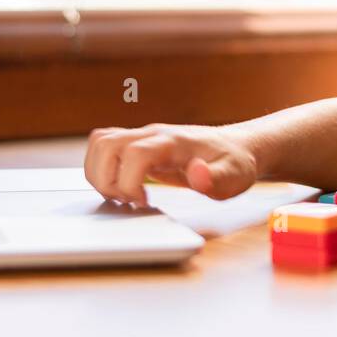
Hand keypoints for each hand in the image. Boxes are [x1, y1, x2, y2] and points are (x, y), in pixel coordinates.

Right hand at [83, 123, 258, 207]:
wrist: (237, 147)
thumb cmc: (234, 163)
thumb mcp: (234, 177)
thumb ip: (216, 177)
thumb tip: (197, 174)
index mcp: (174, 141)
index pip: (135, 152)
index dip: (130, 181)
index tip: (143, 202)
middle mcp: (153, 134)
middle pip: (107, 143)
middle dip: (106, 179)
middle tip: (127, 202)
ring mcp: (143, 137)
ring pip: (100, 143)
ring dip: (99, 174)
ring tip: (121, 197)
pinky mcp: (138, 145)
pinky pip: (105, 147)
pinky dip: (101, 169)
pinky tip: (121, 189)